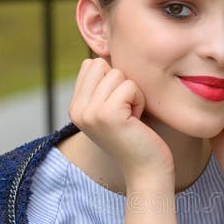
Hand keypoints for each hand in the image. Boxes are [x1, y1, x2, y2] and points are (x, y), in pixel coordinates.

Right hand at [69, 59, 173, 186]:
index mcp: (76, 107)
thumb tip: (106, 52)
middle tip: (128, 112)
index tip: (120, 107)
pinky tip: (137, 122)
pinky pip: (130, 86)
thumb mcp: (113, 109)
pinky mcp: (107, 114)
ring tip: (133, 118)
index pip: (91, 64)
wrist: (147, 171)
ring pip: (117, 73)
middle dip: (123, 83)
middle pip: (102, 64)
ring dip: (134, 94)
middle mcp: (77, 110)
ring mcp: (89, 112)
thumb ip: (104, 86)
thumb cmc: (138, 137)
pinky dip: (140, 101)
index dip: (114, 80)